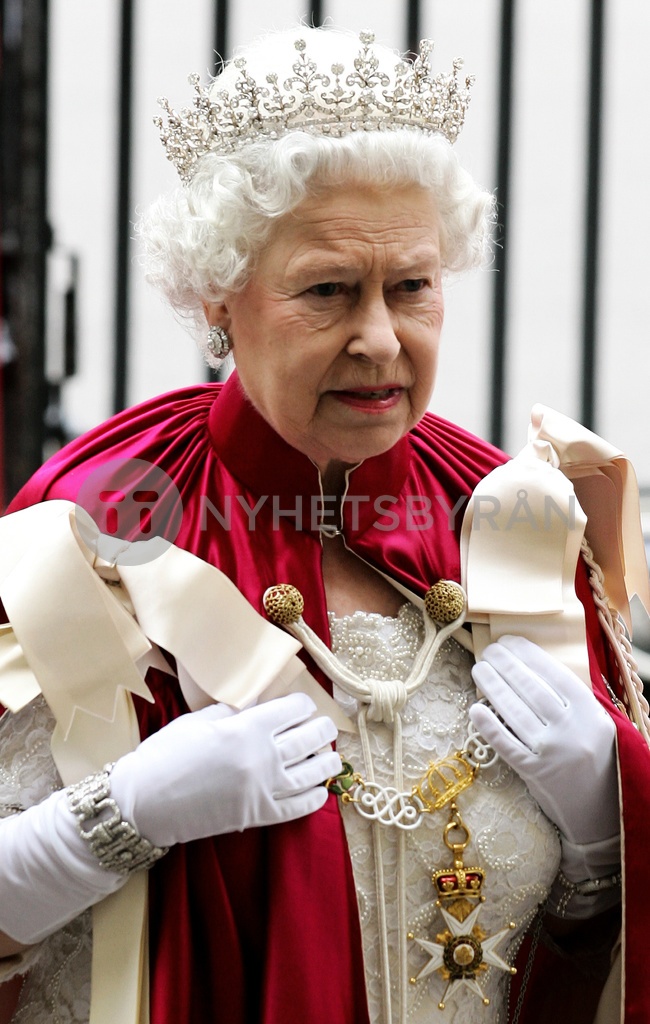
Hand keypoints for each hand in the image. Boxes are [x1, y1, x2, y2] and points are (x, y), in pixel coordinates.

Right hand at [109, 692, 340, 846]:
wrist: (143, 803)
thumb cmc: (166, 754)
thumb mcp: (199, 720)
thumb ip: (234, 709)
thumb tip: (259, 700)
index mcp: (247, 728)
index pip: (294, 709)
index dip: (302, 704)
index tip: (302, 706)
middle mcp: (263, 757)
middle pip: (311, 738)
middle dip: (322, 730)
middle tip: (324, 727)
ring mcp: (264, 789)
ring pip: (313, 772)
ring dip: (327, 762)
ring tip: (331, 757)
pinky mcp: (258, 816)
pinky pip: (299, 807)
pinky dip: (315, 798)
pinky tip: (321, 790)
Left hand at [469, 635, 618, 847]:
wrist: (602, 809)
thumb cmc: (595, 758)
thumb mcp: (594, 722)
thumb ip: (570, 697)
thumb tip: (529, 663)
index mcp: (589, 711)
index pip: (553, 673)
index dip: (527, 654)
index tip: (508, 641)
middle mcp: (572, 729)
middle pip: (530, 687)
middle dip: (504, 664)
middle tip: (488, 651)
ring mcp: (552, 751)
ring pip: (514, 711)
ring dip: (492, 686)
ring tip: (478, 669)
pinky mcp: (535, 772)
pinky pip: (506, 744)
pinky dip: (489, 725)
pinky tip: (475, 708)